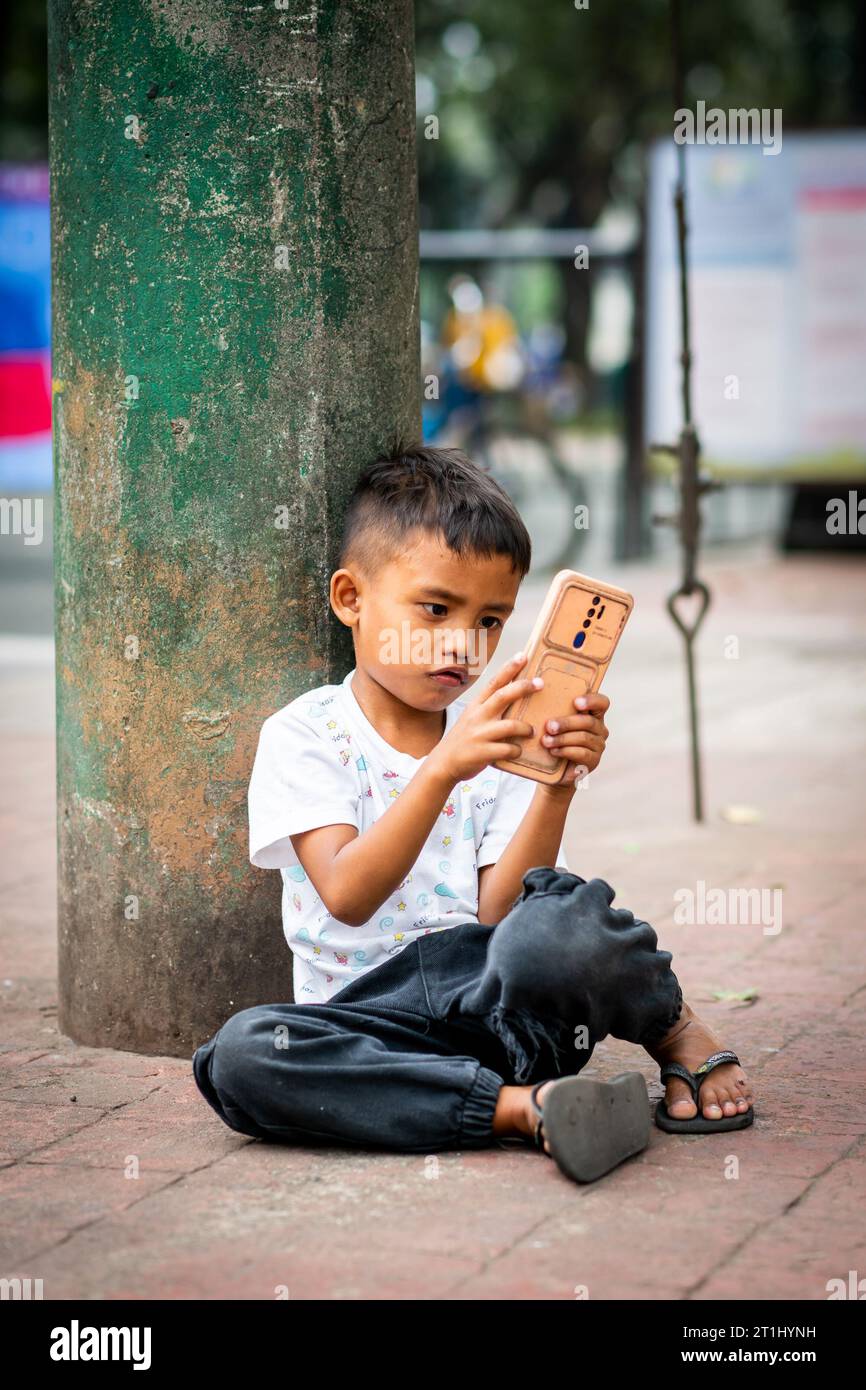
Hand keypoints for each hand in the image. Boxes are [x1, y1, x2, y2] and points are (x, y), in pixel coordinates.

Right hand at [428, 652, 540, 782]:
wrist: (443, 764)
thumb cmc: (463, 740)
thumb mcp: (472, 718)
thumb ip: (490, 708)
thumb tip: (515, 695)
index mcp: (476, 706)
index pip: (494, 682)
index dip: (509, 668)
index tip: (523, 656)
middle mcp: (477, 717)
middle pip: (502, 696)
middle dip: (522, 687)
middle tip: (539, 683)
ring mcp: (480, 734)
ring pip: (510, 726)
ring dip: (525, 728)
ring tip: (531, 731)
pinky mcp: (483, 752)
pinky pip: (508, 749)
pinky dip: (517, 750)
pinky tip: (517, 751)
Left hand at [539, 691, 609, 787]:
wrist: (557, 769)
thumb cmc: (556, 740)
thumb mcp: (556, 723)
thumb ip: (555, 710)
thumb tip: (537, 691)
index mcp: (592, 715)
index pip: (601, 703)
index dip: (591, 700)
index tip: (576, 702)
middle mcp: (599, 729)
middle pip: (588, 721)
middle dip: (567, 723)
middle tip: (549, 726)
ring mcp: (598, 745)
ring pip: (583, 737)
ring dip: (562, 738)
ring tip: (546, 740)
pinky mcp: (593, 761)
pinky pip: (582, 753)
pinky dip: (566, 751)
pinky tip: (554, 751)